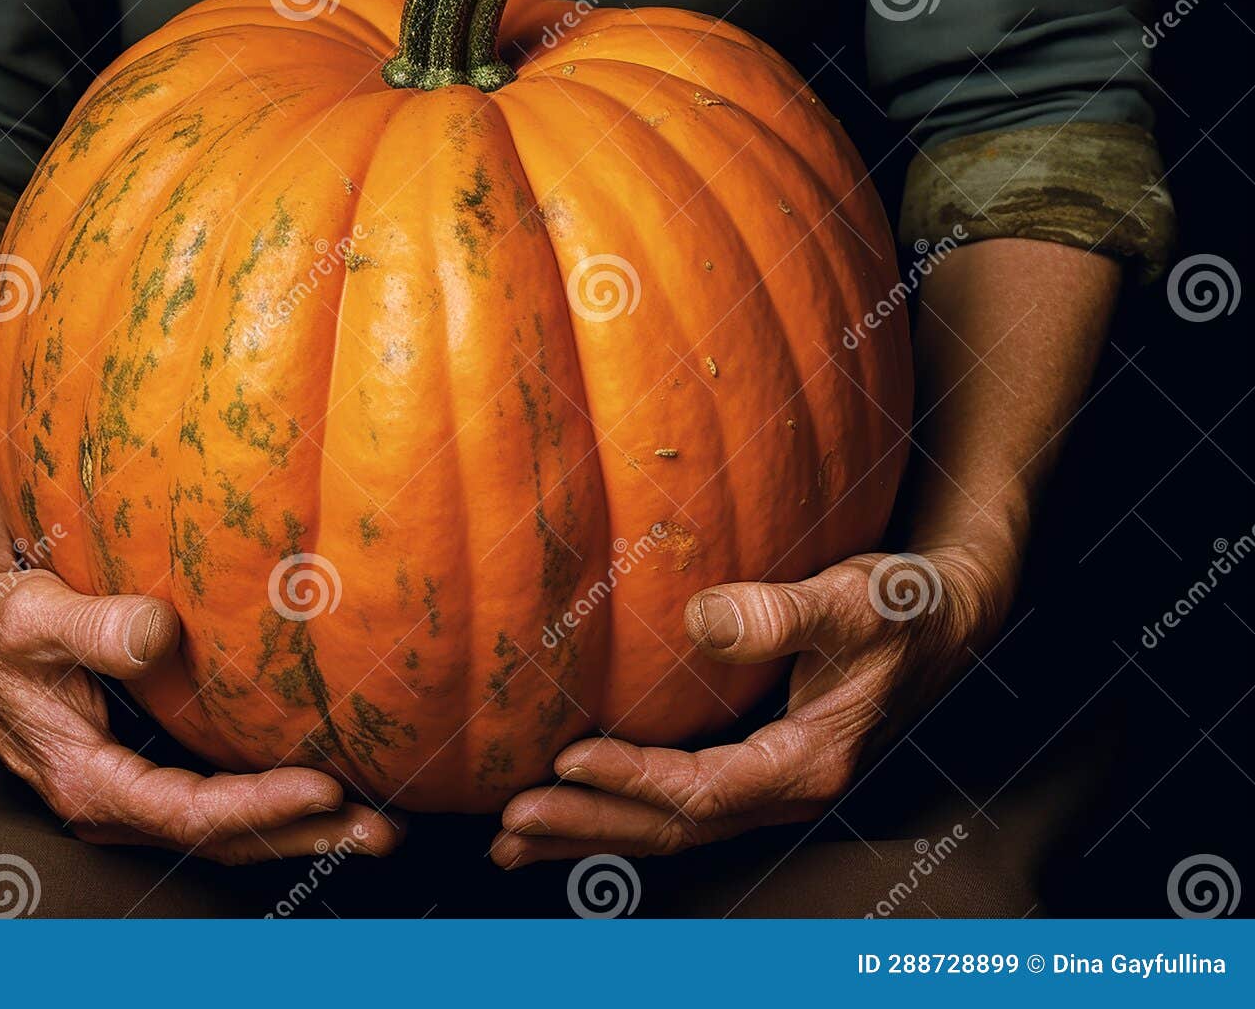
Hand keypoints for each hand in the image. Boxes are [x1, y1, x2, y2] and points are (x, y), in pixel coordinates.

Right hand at [0, 285, 399, 865]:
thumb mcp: (30, 618)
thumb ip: (94, 627)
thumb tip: (162, 631)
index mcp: (88, 780)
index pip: (190, 811)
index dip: (260, 806)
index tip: (325, 785)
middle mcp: (116, 802)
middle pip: (223, 839)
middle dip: (304, 836)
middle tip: (383, 830)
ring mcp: (134, 792)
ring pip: (227, 829)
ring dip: (301, 830)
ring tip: (375, 824)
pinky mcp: (148, 770)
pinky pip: (220, 800)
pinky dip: (275, 803)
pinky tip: (325, 787)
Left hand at [491, 237, 1120, 867]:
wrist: (940, 619)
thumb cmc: (899, 606)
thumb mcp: (854, 601)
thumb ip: (782, 613)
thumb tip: (702, 617)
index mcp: (808, 764)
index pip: (703, 791)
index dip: (632, 782)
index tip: (565, 763)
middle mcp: (783, 791)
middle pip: (672, 829)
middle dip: (589, 829)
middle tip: (508, 825)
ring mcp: (767, 788)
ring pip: (668, 830)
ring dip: (589, 839)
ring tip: (510, 847)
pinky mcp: (751, 769)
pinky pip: (674, 808)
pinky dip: (614, 816)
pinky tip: (567, 809)